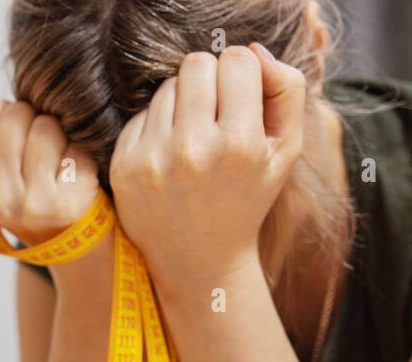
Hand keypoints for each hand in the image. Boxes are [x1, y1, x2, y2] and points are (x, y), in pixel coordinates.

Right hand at [0, 99, 102, 246]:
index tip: (22, 135)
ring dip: (61, 136)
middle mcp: (0, 198)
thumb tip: (11, 98)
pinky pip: (77, 148)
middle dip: (37, 120)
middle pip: (19, 114)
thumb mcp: (2, 182)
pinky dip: (82, 155)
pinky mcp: (69, 204)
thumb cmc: (38, 201)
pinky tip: (78, 176)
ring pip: (47, 126)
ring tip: (61, 163)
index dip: (12, 113)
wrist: (75, 249)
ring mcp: (34, 203)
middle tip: (46, 149)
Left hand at [108, 44, 305, 290]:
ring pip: (167, 87)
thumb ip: (286, 90)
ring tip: (194, 140)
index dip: (242, 74)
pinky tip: (170, 157)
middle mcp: (194, 150)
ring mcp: (154, 158)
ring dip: (183, 103)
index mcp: (240, 145)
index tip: (241, 100)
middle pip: (197, 64)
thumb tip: (252, 51)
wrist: (201, 260)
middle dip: (210, 80)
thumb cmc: (247, 199)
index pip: (236, 60)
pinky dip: (158, 127)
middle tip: (216, 114)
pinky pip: (142, 113)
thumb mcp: (285, 152)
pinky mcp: (126, 165)